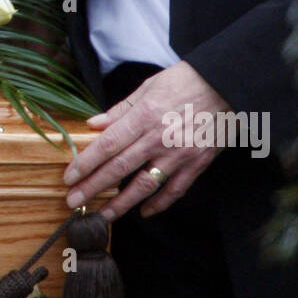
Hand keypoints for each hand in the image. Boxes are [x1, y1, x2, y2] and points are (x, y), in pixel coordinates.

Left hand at [63, 61, 230, 220]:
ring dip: (121, 204)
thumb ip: (120, 110)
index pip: (109, 144)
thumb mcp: (149, 87)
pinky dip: (159, 203)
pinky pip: (175, 189)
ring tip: (102, 216)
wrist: (228, 85)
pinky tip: (144, 212)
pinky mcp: (197, 163)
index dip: (86, 163)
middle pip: (120, 168)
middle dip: (94, 187)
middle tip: (73, 202)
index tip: (69, 177)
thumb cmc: (186, 81)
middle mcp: (160, 138)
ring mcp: (179, 154)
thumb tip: (93, 124)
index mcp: (145, 115)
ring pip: (145, 185)